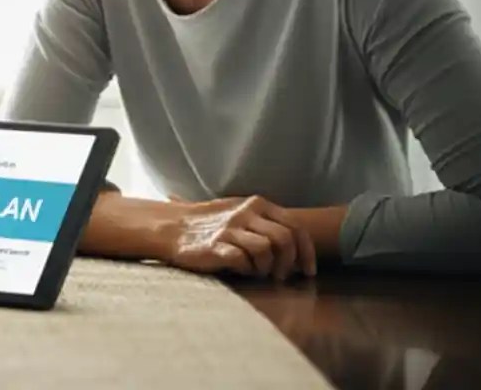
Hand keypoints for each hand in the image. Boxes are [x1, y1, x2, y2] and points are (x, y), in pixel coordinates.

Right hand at [164, 195, 316, 280]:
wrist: (172, 227)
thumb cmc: (213, 225)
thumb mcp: (244, 213)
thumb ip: (269, 224)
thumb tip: (298, 251)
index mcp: (258, 204)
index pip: (295, 227)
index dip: (307, 252)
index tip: (307, 270)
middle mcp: (245, 213)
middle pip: (285, 239)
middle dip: (289, 263)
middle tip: (281, 276)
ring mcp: (229, 229)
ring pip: (266, 250)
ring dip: (267, 268)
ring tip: (258, 273)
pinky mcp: (214, 246)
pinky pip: (241, 260)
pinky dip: (246, 269)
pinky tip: (240, 270)